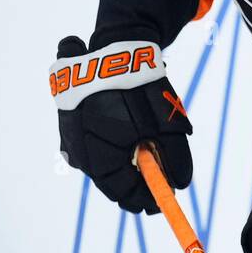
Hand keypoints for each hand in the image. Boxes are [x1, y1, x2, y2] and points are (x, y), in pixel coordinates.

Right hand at [50, 36, 193, 213]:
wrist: (115, 49)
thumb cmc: (140, 89)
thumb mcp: (166, 126)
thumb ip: (174, 159)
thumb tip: (180, 185)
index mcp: (98, 157)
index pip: (120, 191)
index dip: (143, 200)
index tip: (161, 203)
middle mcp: (79, 151)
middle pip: (110, 178)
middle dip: (135, 181)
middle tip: (159, 183)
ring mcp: (71, 137)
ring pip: (102, 160)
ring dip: (123, 160)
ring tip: (146, 152)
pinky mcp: (71, 122)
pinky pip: (93, 142)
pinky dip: (112, 143)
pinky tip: (128, 133)